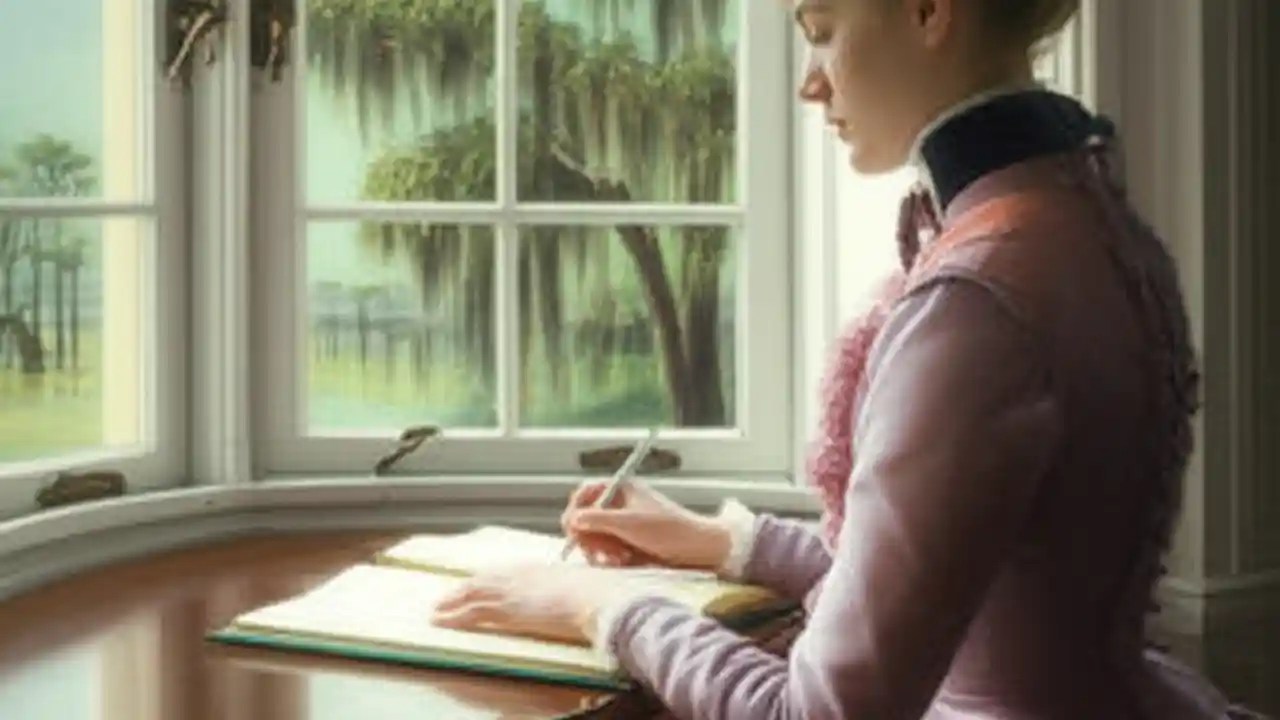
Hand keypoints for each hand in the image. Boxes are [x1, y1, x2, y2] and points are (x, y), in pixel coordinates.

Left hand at [431, 564, 622, 645]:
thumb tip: (585, 591)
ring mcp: (509, 590)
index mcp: (537, 567)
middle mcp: (519, 574)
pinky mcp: (503, 608)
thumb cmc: (595, 591)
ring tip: (436, 610)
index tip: (477, 583)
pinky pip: (471, 612)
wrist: (591, 595)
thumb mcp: (583, 584)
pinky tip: (440, 620)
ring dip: (451, 603)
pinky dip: (453, 616)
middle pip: (483, 580)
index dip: (488, 579)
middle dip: (464, 589)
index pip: (504, 572)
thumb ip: (575, 587)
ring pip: (471, 594)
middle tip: (447, 596)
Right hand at [560, 480, 730, 571]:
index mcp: (621, 489)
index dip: (575, 509)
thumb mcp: (629, 523)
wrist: (698, 550)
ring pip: (594, 537)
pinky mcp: (628, 543)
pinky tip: (622, 563)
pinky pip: (606, 550)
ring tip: (617, 558)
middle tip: (596, 551)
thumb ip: (597, 520)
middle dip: (588, 535)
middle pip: (585, 517)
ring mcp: (624, 525)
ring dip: (599, 550)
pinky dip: (609, 558)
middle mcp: (620, 504)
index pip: (585, 492)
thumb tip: (571, 520)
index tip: (571, 528)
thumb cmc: (668, 530)